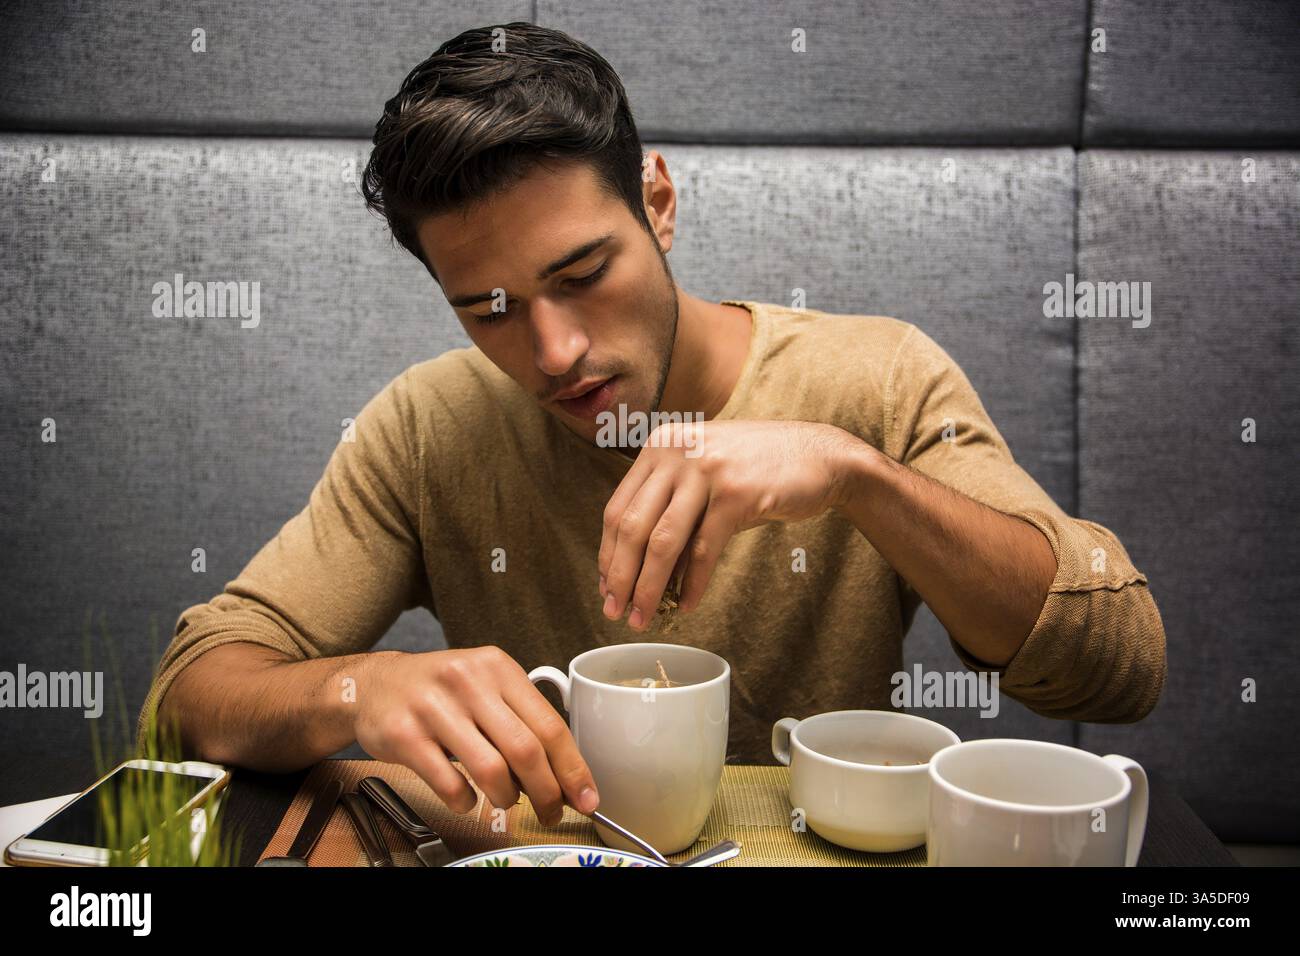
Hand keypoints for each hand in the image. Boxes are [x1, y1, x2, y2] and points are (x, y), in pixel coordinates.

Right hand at [352, 646, 599, 825]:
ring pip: (491, 770)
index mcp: (497, 668)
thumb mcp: (484, 684)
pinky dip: (466, 801)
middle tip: (551, 812)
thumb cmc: (440, 690)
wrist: (374, 684)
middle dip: (547, 792)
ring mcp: (434, 707)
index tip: (586, 796)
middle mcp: (468, 681)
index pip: (550, 724)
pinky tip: (466, 798)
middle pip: (525, 750)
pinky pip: (449, 784)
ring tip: (506, 799)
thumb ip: (521, 720)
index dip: (573, 768)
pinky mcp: (404, 735)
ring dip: (506, 797)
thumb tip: (564, 774)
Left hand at [597, 419, 854, 628]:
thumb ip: (670, 505)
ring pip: (663, 542)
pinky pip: (704, 550)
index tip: (605, 586)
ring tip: (643, 617)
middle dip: (619, 576)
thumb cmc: (758, 470)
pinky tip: (686, 605)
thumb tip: (635, 566)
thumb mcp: (703, 472)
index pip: (617, 507)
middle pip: (632, 526)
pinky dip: (692, 583)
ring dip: (648, 587)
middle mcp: (677, 452)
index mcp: (661, 445)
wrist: (819, 456)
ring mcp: (706, 471)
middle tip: (615, 611)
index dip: (607, 553)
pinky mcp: (736, 494)